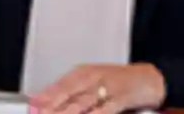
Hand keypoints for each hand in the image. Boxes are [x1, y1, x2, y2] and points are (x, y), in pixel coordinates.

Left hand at [28, 63, 165, 113]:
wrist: (150, 78)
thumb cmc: (119, 82)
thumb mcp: (94, 82)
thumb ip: (73, 93)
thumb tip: (48, 103)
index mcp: (83, 74)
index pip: (58, 87)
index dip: (44, 98)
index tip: (33, 107)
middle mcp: (92, 78)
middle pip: (67, 96)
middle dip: (52, 108)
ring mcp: (106, 88)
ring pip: (81, 103)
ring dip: (68, 113)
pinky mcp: (121, 98)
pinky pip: (105, 110)